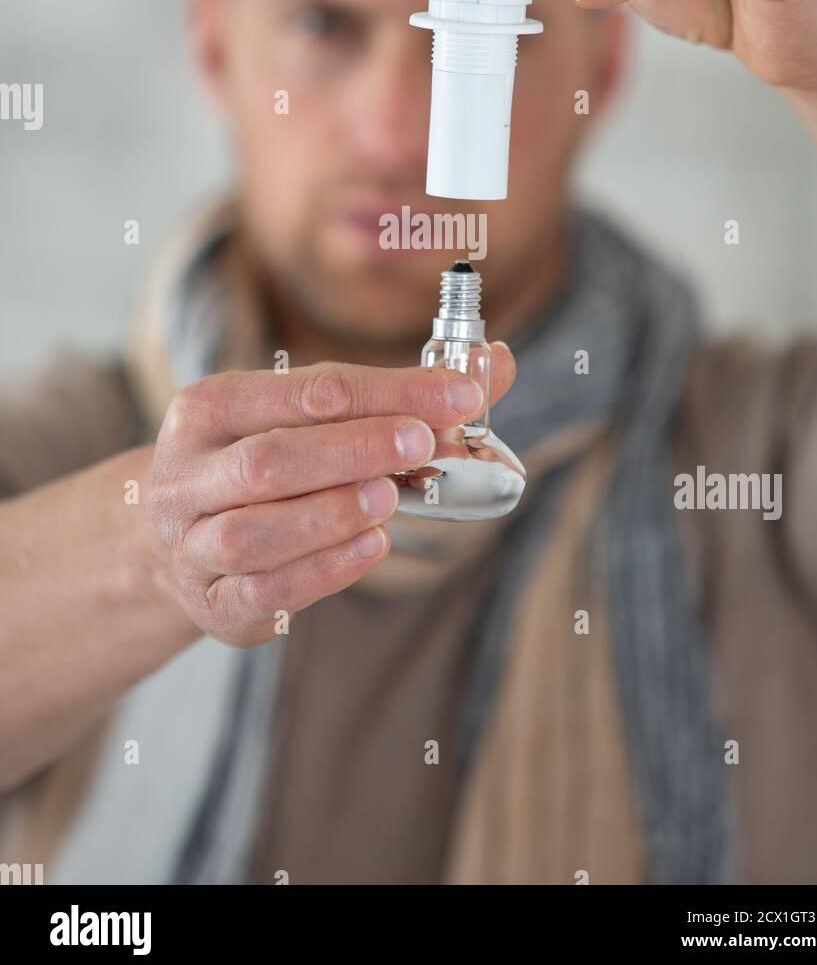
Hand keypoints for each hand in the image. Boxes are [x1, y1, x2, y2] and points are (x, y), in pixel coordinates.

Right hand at [145, 349, 514, 645]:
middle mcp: (188, 474)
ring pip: (255, 532)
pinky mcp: (213, 602)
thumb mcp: (312, 417)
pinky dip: (324, 570)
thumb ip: (399, 393)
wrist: (177, 538)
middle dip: (355, 449)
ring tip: (392, 497)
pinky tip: (373, 547)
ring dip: (333, 513)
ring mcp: (191, 544)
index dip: (390, 392)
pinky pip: (265, 590)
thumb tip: (492, 362)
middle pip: (270, 460)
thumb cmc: (265, 461)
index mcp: (211, 408)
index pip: (308, 391)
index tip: (459, 397)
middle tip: (424, 444)